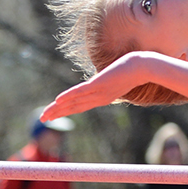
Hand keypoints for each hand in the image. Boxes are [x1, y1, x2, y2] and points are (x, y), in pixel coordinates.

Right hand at [42, 51, 162, 118]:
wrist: (144, 68)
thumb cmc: (133, 71)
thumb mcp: (118, 78)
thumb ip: (110, 81)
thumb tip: (107, 79)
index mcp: (102, 98)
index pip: (80, 106)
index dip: (66, 110)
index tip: (54, 114)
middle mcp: (99, 98)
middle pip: (74, 107)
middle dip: (58, 113)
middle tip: (43, 120)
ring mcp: (99, 92)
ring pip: (74, 102)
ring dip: (58, 108)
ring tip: (45, 115)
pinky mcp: (99, 84)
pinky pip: (81, 92)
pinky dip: (69, 96)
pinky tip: (58, 100)